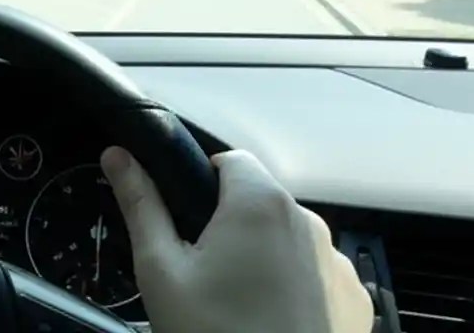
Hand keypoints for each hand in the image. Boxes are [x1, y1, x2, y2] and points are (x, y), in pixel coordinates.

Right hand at [101, 147, 372, 332]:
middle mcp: (309, 223)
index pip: (229, 160)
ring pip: (287, 241)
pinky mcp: (355, 301)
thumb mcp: (161, 270)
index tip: (183, 225)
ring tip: (235, 305)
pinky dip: (294, 288)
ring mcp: (338, 264)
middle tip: (201, 273)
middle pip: (259, 202)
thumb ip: (141, 205)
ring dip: (263, 257)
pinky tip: (269, 320)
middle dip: (229, 226)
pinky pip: (315, 276)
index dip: (200, 184)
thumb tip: (118, 156)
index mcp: (260, 203)